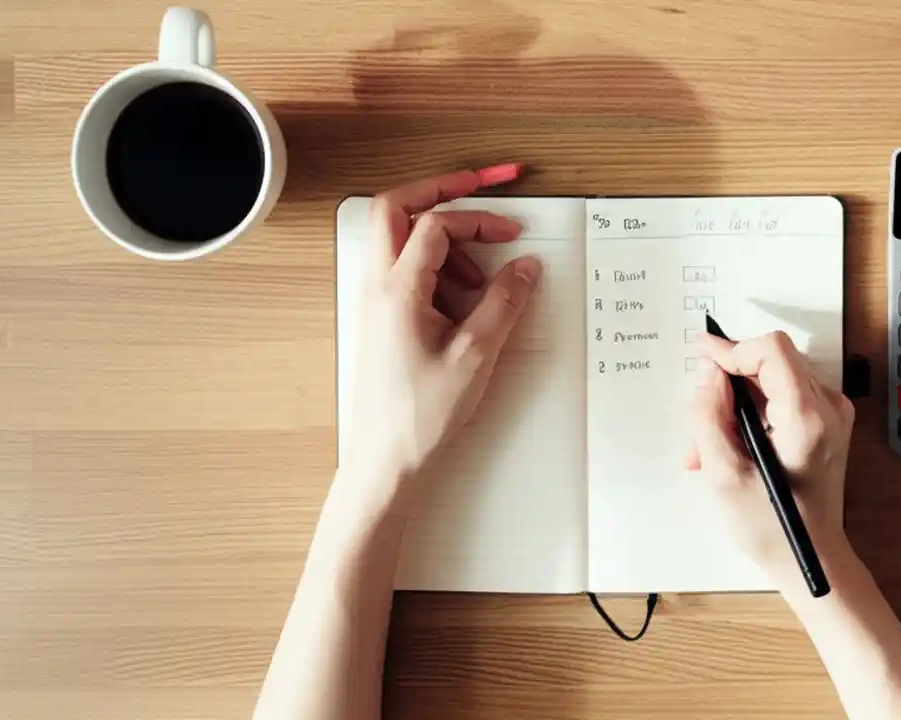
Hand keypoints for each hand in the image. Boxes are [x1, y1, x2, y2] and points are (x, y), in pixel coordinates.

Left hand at [341, 170, 540, 512]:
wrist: (384, 460)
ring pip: (397, 237)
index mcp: (397, 291)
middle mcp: (378, 287)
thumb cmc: (419, 416)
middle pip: (396, 209)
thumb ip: (504, 304)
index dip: (479, 220)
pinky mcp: (382, 318)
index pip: (436, 226)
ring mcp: (375, 301)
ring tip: (479, 270)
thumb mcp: (476, 356)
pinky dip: (435, 265)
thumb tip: (525, 266)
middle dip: (440, 191)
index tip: (513, 234)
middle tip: (479, 188)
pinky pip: (404, 269)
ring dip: (440, 235)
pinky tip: (463, 298)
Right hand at [685, 331, 854, 585]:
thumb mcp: (724, 474)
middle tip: (699, 419)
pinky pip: (782, 395)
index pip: (771, 350)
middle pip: (771, 360)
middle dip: (728, 382)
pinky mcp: (825, 423)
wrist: (811, 558)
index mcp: (807, 418)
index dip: (732, 349)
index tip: (703, 356)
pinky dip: (752, 411)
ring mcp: (831, 414)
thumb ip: (709, 416)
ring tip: (709, 443)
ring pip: (772, 377)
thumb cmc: (772, 528)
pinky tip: (731, 444)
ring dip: (736, 400)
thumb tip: (709, 374)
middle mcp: (828, 408)